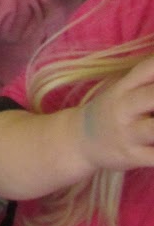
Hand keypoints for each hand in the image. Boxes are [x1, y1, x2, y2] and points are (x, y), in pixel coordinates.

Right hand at [76, 55, 153, 174]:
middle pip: (151, 96)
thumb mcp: (122, 89)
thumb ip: (147, 78)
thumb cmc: (112, 111)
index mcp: (123, 88)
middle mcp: (124, 108)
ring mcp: (128, 134)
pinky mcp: (131, 156)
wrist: (79, 141)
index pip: (147, 69)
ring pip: (153, 130)